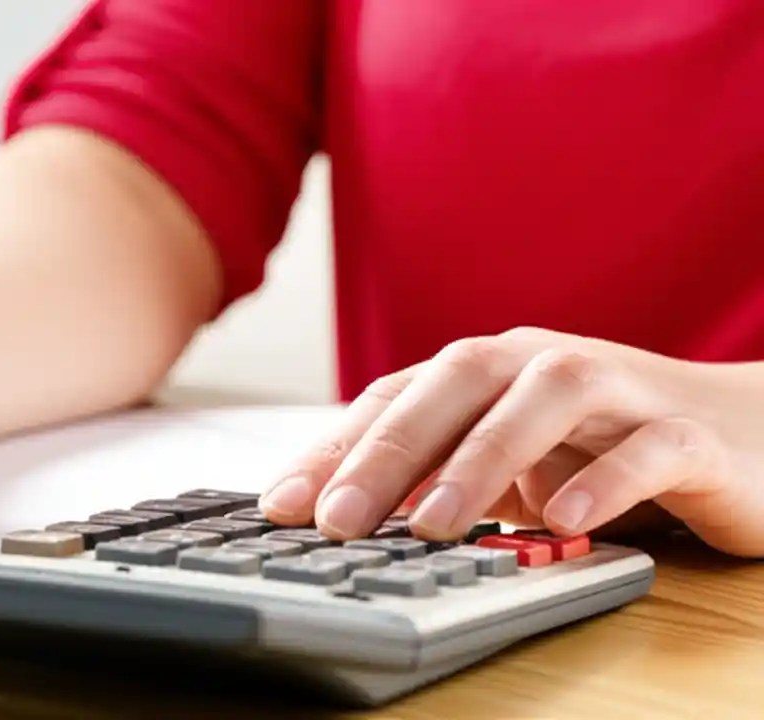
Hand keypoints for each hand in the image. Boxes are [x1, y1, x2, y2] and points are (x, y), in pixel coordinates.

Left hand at [259, 327, 763, 556]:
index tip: (281, 507)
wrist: (743, 434)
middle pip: (455, 385)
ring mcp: (618, 392)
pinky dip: (605, 480)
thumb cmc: (597, 448)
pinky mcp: (688, 435)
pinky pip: (647, 449)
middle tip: (336, 521)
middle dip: (387, 451)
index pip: (396, 398)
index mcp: (487, 373)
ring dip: (482, 459)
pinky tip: (564, 521)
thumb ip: (432, 476)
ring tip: (431, 524)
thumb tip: (332, 516)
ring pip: (544, 402)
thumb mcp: (502, 464)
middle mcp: (540, 366)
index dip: (335, 449)